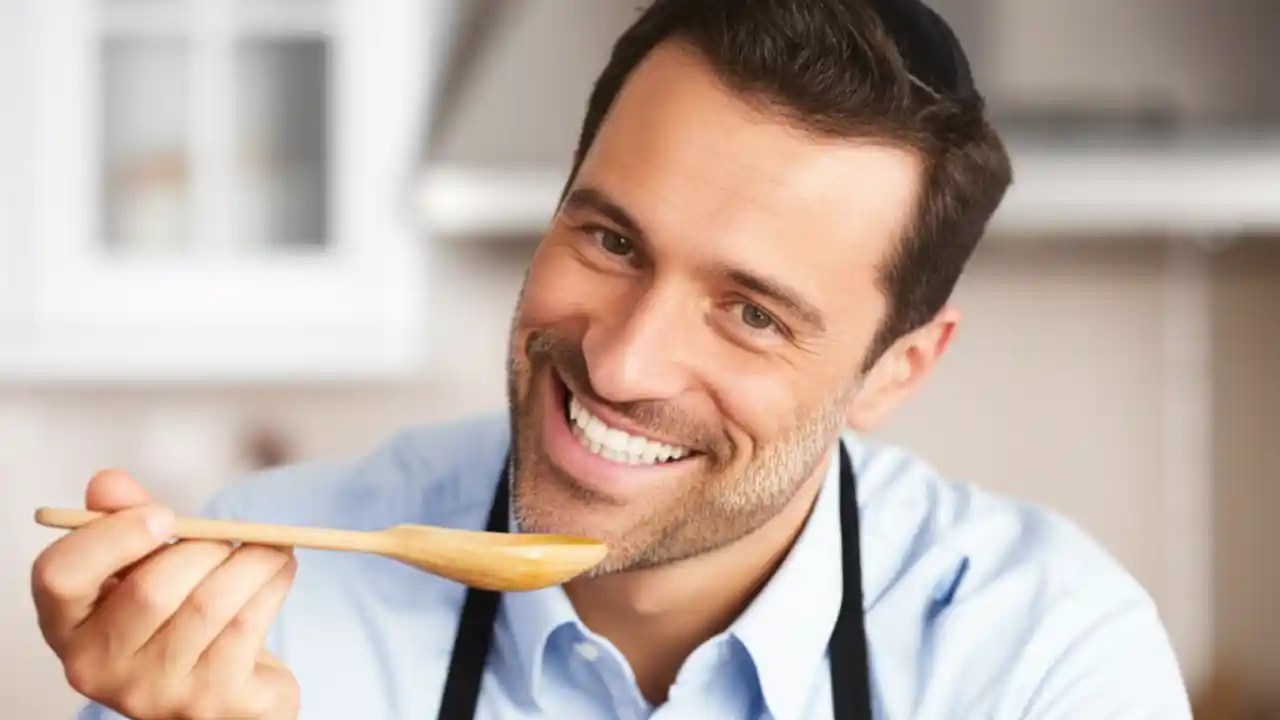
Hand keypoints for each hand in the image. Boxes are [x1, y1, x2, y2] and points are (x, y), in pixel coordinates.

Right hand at [31, 470, 299, 719]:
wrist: (228, 685)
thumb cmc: (178, 614)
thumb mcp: (145, 566)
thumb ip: (125, 521)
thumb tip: (108, 482)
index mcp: (70, 625)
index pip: (59, 576)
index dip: (112, 535)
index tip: (163, 514)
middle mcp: (99, 668)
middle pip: (151, 589)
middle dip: (207, 546)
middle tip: (233, 534)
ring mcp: (155, 693)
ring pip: (210, 603)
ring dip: (255, 560)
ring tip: (272, 548)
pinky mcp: (211, 703)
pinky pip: (247, 625)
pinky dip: (273, 585)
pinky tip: (279, 574)